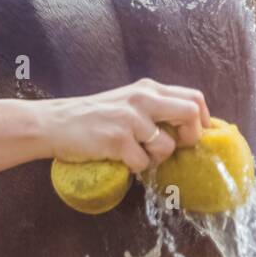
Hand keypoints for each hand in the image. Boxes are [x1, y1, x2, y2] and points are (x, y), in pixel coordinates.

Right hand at [39, 78, 210, 173]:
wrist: (53, 123)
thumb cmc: (89, 116)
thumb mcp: (124, 101)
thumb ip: (152, 107)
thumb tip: (185, 126)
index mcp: (147, 89)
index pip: (193, 98)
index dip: (202, 120)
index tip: (196, 134)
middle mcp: (142, 99)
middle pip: (190, 115)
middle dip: (189, 137)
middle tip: (175, 147)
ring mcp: (130, 119)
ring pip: (167, 146)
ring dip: (155, 158)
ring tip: (136, 155)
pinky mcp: (117, 140)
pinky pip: (142, 163)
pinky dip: (134, 168)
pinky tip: (119, 160)